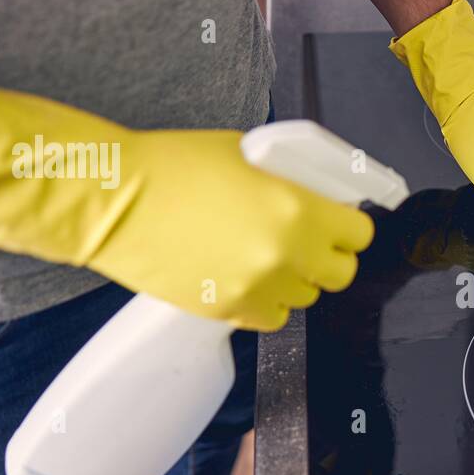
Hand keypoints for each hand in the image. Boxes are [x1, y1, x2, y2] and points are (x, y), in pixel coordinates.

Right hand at [0, 78, 372, 330]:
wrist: (115, 200)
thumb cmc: (177, 165)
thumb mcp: (250, 156)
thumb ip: (292, 184)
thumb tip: (320, 198)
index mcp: (298, 209)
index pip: (358, 235)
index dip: (349, 228)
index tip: (339, 224)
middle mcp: (286, 254)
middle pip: (340, 274)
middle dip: (329, 258)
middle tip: (309, 244)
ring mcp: (257, 287)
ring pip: (304, 298)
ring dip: (294, 280)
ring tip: (265, 257)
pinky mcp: (228, 311)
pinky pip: (271, 318)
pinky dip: (265, 302)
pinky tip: (246, 278)